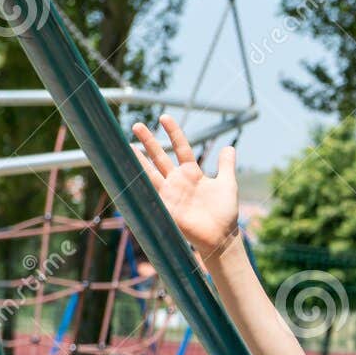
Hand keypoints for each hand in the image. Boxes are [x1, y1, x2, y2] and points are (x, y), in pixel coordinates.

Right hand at [132, 116, 239, 255]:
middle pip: (161, 157)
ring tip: (125, 144)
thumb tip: (229, 147)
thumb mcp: (227, 184)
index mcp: (192, 173)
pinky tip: (127, 173)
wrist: (221, 237)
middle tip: (136, 125)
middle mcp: (178, 181)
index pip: (181, 148)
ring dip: (138, 159)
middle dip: (149, 142)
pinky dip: (140, 184)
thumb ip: (226, 166)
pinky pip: (150, 192)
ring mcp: (170, 193)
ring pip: (151, 172)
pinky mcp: (166, 206)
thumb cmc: (225, 213)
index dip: (173, 133)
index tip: (164, 117)